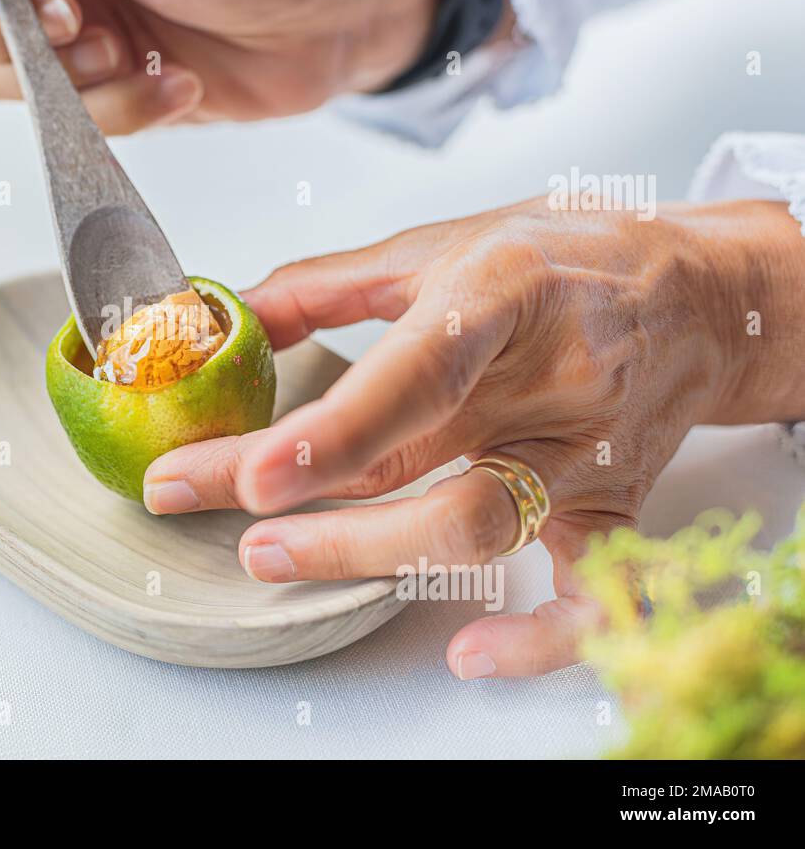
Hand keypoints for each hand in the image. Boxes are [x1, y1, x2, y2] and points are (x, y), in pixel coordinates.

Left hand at [143, 199, 804, 677]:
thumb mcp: (442, 243)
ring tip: (272, 555)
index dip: (335, 431)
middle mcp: (552, 378)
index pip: (416, 373)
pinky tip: (471, 652)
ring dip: (367, 555)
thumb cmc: (565, 259)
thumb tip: (232, 315)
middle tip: (195, 501)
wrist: (700, 294)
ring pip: (483, 528)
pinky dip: (537, 637)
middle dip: (304, 502)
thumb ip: (328, 284)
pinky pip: (590, 590)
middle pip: (424, 467)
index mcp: (504, 294)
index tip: (252, 473)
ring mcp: (586, 452)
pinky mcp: (615, 505)